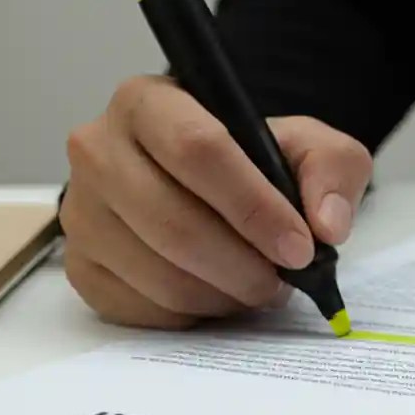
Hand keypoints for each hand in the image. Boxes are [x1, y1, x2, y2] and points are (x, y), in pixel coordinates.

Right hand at [61, 75, 371, 328]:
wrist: (208, 185)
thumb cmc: (254, 160)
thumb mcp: (310, 146)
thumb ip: (332, 170)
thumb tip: (326, 223)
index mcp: (148, 102)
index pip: (196, 148)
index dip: (254, 206)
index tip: (299, 246)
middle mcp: (98, 151)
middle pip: (173, 222)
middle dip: (243, 264)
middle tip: (284, 278)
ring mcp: (82, 213)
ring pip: (159, 274)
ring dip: (225, 293)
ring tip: (258, 285)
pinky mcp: (82, 267)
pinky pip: (144, 308)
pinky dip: (196, 312)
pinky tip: (221, 293)